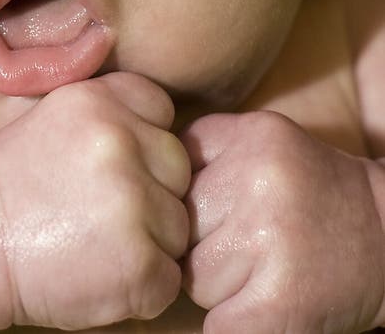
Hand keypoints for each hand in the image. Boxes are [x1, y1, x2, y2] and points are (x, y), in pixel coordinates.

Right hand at [0, 72, 190, 329]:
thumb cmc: (12, 185)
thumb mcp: (55, 116)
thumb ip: (108, 109)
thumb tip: (157, 114)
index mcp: (99, 100)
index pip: (161, 111)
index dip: (141, 141)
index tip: (108, 163)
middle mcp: (119, 142)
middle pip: (177, 167)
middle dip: (152, 190)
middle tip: (99, 209)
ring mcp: (132, 202)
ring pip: (179, 224)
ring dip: (150, 239)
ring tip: (95, 242)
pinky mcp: (140, 262)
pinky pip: (169, 276)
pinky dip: (142, 285)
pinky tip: (98, 273)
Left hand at [180, 111, 384, 332]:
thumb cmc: (310, 195)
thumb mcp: (262, 145)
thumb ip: (203, 151)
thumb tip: (138, 189)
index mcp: (251, 134)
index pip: (174, 174)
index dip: (188, 202)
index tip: (218, 211)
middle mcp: (259, 177)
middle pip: (179, 226)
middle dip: (201, 244)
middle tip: (248, 246)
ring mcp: (270, 237)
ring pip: (193, 277)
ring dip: (218, 287)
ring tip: (262, 273)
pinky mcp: (281, 301)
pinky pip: (217, 326)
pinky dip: (234, 326)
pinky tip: (266, 305)